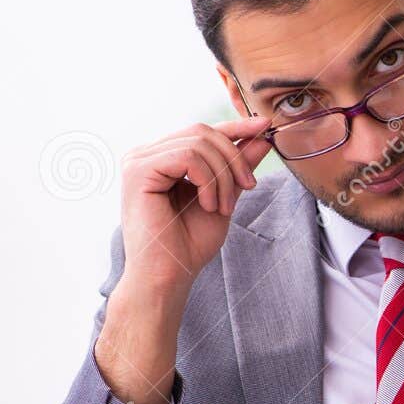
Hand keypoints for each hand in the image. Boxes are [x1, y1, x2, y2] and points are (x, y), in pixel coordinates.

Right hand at [118, 115, 272, 295]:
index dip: (235, 126)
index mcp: (162, 159)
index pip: (202, 132)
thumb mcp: (224, 198)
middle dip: (234, 159)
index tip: (265, 126)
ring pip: (199, 143)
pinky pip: (188, 156)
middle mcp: (146, 155)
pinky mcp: (138, 170)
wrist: (168, 277)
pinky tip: (207, 205)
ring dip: (222, 177)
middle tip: (248, 187)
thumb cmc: (189, 246)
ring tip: (222, 207)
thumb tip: (262, 138)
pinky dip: (208, 181)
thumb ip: (237, 167)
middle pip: (203, 132)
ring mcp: (139, 160)